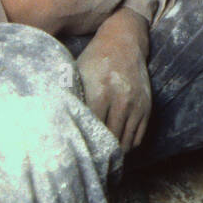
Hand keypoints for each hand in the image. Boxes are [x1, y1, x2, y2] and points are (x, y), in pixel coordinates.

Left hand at [76, 9, 151, 151]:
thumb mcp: (78, 74)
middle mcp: (121, 99)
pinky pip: (137, 138)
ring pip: (125, 144)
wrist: (124, 41)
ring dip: (113, 152)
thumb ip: (70, 100)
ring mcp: (136, 104)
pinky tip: (114, 145)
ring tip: (100, 156)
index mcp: (100, 92)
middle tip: (86, 161)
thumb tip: (56, 127)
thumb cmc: (94, 60)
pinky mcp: (146, 107)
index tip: (73, 154)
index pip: (91, 130)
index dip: (81, 144)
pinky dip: (126, 146)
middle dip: (97, 153)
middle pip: (109, 140)